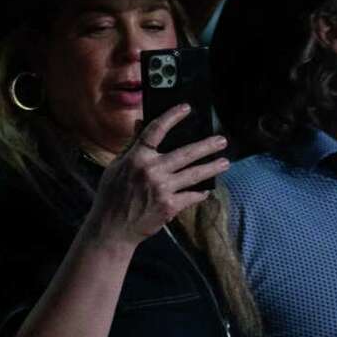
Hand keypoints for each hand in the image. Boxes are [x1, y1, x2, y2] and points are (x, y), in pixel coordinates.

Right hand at [81, 106, 228, 249]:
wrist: (112, 228)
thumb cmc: (111, 196)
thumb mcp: (116, 167)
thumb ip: (132, 146)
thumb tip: (140, 124)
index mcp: (136, 158)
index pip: (156, 130)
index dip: (172, 116)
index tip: (186, 108)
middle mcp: (151, 170)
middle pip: (185, 153)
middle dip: (207, 146)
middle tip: (222, 140)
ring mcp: (162, 188)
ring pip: (194, 174)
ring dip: (212, 167)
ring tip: (225, 162)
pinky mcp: (170, 205)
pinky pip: (191, 196)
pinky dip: (199, 193)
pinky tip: (206, 190)